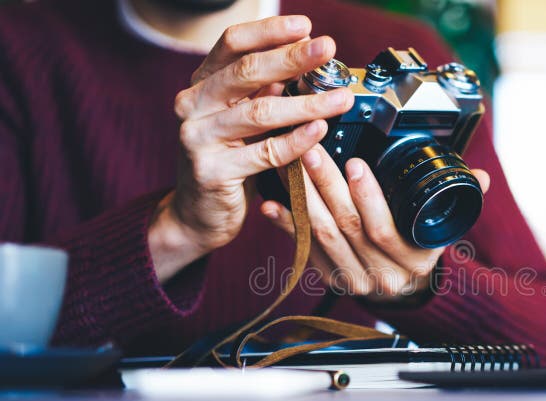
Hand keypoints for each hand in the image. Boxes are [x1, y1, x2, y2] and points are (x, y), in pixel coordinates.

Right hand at [148, 15, 354, 281]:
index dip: (268, 31)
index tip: (305, 26)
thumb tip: (299, 63)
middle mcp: (193, 106)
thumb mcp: (243, 122)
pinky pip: (264, 153)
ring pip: (259, 113)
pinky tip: (320, 130)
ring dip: (306, 103)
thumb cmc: (228, 163)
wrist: (198, 215)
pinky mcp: (212, 172)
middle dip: (292, 58)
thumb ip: (262, 93)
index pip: (232, 44)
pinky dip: (296, 141)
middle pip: (246, 73)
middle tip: (327, 49)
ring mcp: (198, 139)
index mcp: (201, 85)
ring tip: (340, 98)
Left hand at [260, 144, 490, 301]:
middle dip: (327, 186)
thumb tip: (479, 178)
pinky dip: (288, 226)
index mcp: (412, 261)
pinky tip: (273, 204)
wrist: (405, 289)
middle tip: (312, 150)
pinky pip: (305, 250)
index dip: (368, 197)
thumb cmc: (421, 249)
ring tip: (292, 165)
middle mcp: (381, 276)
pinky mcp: (330, 279)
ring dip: (305, 198)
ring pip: (323, 236)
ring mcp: (353, 280)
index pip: (385, 230)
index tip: (355, 163)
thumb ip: (456, 200)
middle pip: (348, 228)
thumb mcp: (443, 229)